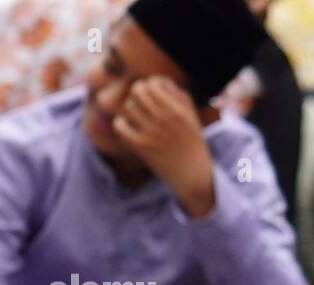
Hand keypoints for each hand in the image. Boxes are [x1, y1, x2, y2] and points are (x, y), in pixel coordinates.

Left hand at [112, 77, 214, 216]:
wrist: (193, 174)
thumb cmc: (192, 143)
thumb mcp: (192, 117)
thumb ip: (179, 96)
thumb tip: (162, 82)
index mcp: (178, 111)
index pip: (153, 84)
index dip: (149, 84)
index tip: (152, 92)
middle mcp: (164, 120)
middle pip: (137, 91)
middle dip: (137, 93)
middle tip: (141, 101)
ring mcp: (152, 133)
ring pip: (128, 107)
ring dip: (130, 108)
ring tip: (136, 115)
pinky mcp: (142, 147)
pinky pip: (120, 126)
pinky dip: (121, 123)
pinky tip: (128, 126)